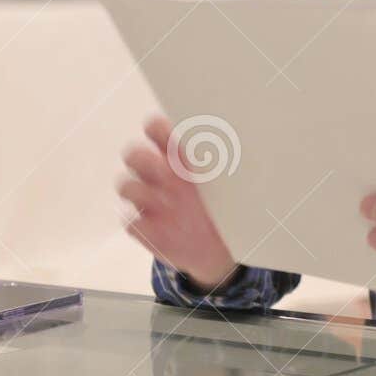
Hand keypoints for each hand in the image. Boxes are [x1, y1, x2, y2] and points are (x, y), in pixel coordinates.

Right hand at [118, 116, 238, 290]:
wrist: (220, 247)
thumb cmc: (227, 205)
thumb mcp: (234, 182)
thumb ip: (229, 161)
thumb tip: (249, 139)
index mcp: (179, 156)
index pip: (157, 130)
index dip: (156, 128)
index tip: (170, 135)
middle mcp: (160, 175)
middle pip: (133, 154)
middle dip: (143, 159)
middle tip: (167, 171)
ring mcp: (150, 202)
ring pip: (126, 185)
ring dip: (141, 191)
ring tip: (166, 202)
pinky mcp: (146, 230)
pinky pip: (131, 223)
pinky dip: (143, 225)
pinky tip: (162, 230)